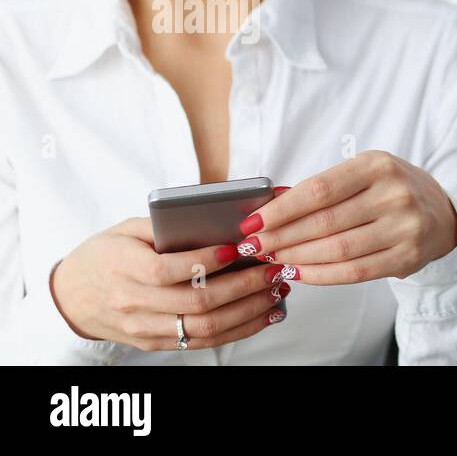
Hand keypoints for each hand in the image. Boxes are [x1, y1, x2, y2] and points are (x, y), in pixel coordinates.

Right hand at [51, 218, 288, 350]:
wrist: (72, 296)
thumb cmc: (106, 255)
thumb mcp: (126, 230)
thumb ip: (165, 225)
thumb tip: (218, 220)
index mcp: (124, 268)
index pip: (169, 270)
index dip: (207, 261)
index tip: (239, 248)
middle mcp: (133, 303)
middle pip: (197, 302)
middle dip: (244, 286)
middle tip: (273, 269)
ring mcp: (144, 328)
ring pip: (205, 327)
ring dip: (250, 310)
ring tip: (277, 291)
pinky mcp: (156, 343)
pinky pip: (204, 341)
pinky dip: (240, 329)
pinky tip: (265, 313)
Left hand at [234, 151, 456, 284]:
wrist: (441, 213)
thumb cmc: (390, 190)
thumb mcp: (362, 174)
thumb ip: (321, 188)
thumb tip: (270, 204)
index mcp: (378, 165)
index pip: (318, 190)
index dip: (280, 210)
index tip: (252, 223)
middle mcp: (395, 194)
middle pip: (325, 222)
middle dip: (281, 237)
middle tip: (254, 246)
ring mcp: (405, 228)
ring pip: (338, 250)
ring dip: (297, 257)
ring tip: (273, 259)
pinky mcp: (408, 257)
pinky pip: (356, 272)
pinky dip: (321, 275)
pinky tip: (299, 272)